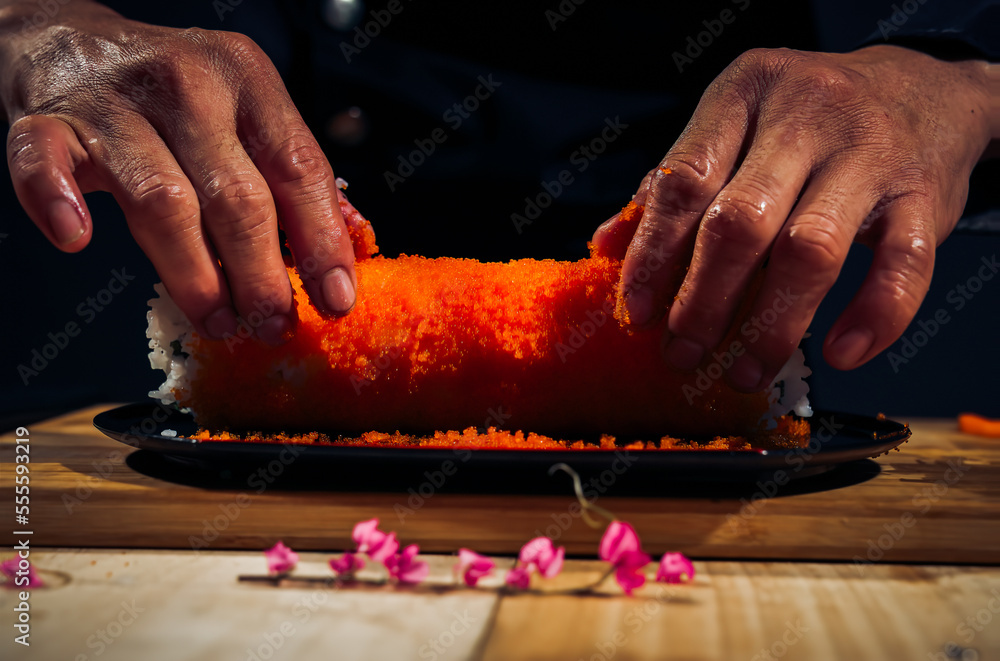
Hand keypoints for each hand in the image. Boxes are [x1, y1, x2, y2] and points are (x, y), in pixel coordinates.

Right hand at [1, 1, 359, 343]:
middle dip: (262, 276)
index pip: (298, 168)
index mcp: (249, 81)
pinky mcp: (48, 118)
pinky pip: (43, 162)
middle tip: (274, 326)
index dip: (321, 241)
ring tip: (220, 323)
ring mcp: (116, 101)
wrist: (71, 37)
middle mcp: (188, 84)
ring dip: (195, 277)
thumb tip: (350, 242)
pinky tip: (77, 241)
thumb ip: (292, 171)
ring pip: (162, 202)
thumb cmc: (176, 96)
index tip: (335, 301)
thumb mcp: (246, 114)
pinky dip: (56, 201)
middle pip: (236, 196)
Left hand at [593, 46, 996, 390]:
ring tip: (742, 372)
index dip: (653, 255)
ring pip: (811, 250)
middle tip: (682, 354)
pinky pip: (904, 263)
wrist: (924, 90)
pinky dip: (874, 316)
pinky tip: (838, 354)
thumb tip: (604, 248)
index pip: (685, 180)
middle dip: (702, 303)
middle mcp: (808, 114)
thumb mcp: (736, 127)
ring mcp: (872, 152)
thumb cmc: (806, 122)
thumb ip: (674, 184)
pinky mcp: (925, 193)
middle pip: (740, 223)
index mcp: (745, 92)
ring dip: (771, 326)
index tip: (637, 314)